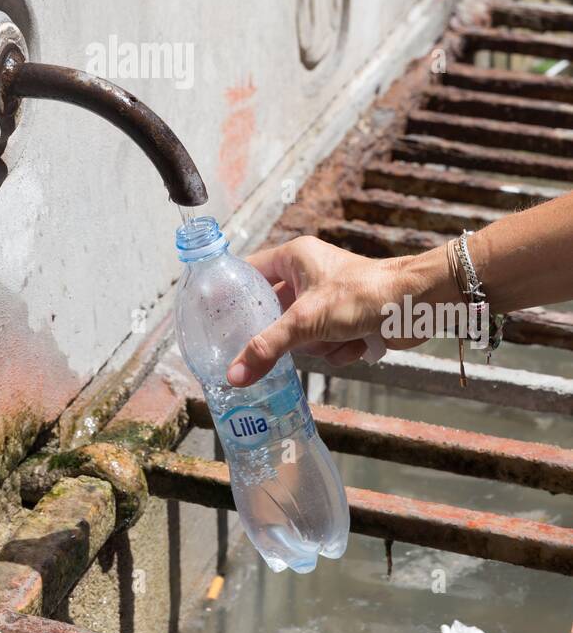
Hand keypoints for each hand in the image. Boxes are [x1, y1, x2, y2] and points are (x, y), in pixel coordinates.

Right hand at [226, 235, 437, 387]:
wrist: (417, 305)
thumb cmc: (364, 295)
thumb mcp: (307, 321)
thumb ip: (267, 347)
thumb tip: (234, 374)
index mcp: (294, 258)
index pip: (248, 272)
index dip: (231, 295)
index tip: (215, 321)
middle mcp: (307, 275)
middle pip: (273, 312)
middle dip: (286, 334)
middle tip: (277, 347)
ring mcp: (326, 299)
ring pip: (300, 334)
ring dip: (319, 345)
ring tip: (336, 337)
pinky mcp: (344, 320)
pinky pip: (325, 344)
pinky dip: (339, 350)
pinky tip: (356, 343)